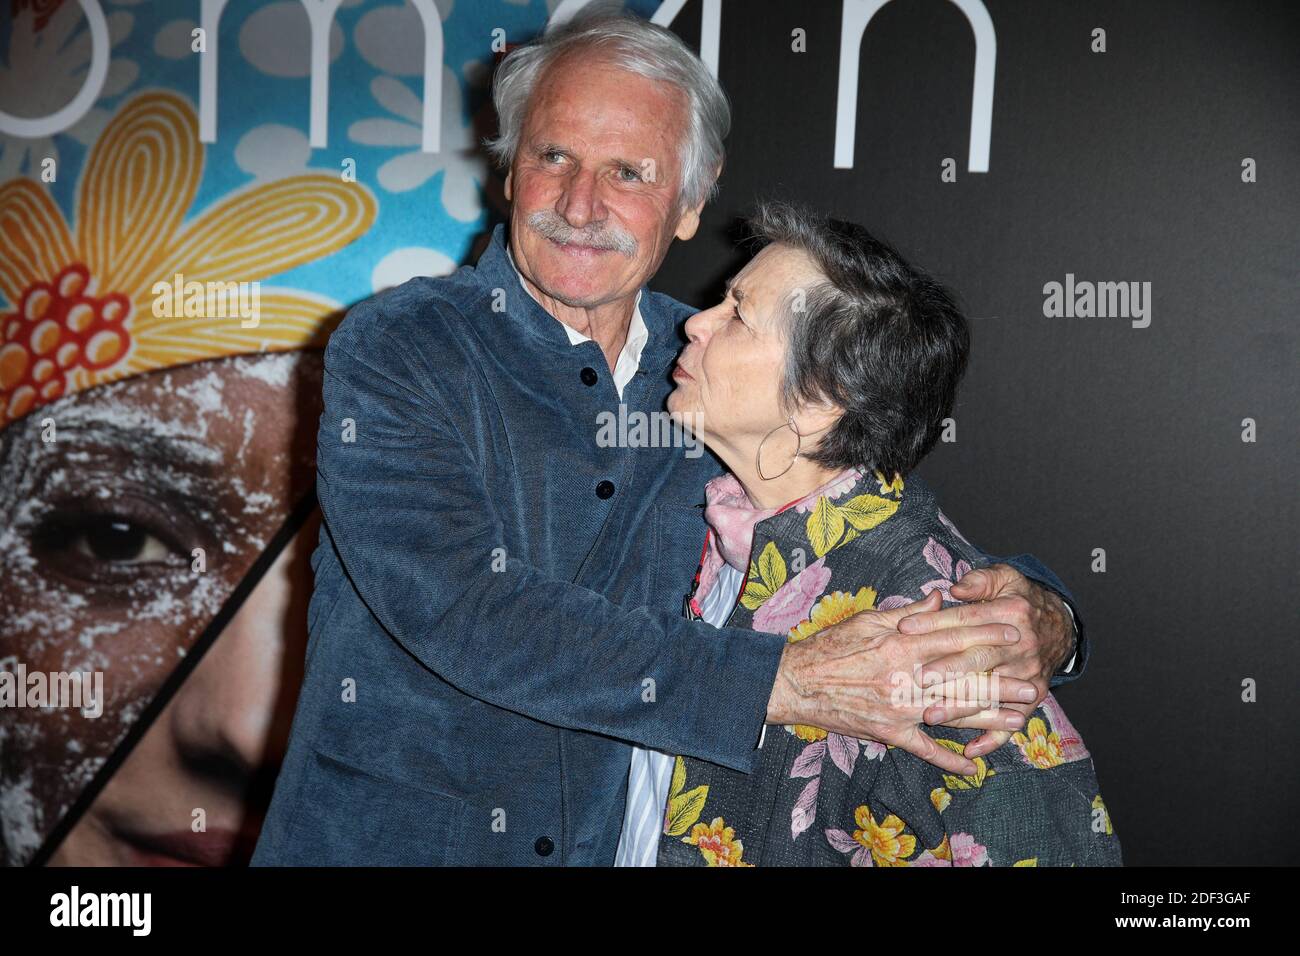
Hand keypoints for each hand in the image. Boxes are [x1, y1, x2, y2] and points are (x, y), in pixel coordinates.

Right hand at [766, 591, 1036, 776]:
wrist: (795, 681)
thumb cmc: (830, 646)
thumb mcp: (867, 618)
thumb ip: (908, 612)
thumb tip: (940, 598)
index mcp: (901, 642)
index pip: (953, 634)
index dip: (987, 632)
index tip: (1015, 629)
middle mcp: (905, 675)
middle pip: (961, 677)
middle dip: (1000, 681)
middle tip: (1033, 682)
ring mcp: (898, 706)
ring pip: (952, 712)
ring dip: (988, 718)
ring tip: (1019, 720)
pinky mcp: (887, 730)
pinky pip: (923, 748)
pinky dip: (947, 758)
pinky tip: (972, 766)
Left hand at [898, 563, 1074, 757]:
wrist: (1060, 625)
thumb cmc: (1020, 598)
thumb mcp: (1005, 577)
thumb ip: (979, 581)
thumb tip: (955, 589)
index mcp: (1010, 613)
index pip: (966, 619)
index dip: (934, 622)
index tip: (904, 628)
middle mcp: (1021, 645)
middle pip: (978, 658)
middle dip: (947, 669)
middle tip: (917, 678)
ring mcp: (1028, 674)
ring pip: (990, 693)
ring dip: (961, 707)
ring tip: (930, 716)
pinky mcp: (1034, 696)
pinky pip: (1014, 722)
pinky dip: (994, 738)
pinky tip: (971, 751)